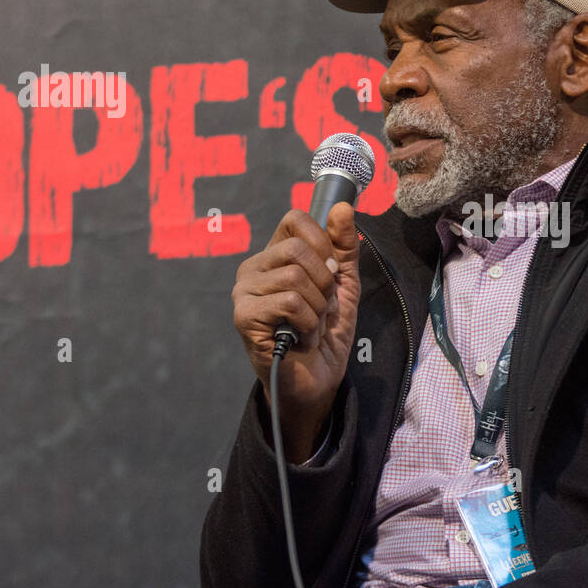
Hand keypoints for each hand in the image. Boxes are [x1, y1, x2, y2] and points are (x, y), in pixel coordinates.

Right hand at [231, 202, 360, 458]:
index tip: (331, 271)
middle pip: (297, 248)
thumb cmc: (325, 333)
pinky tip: (300, 339)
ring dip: (317, 308)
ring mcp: (244, 292)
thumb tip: (341, 206)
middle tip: (322, 308)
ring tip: (310, 326)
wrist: (316, 381)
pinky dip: (307, 323)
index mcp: (274, 256)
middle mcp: (253, 268)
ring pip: (295, 277)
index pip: (294, 219)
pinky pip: (289, 302)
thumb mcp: (343, 285)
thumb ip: (343, 246)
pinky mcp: (244, 317)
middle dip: (324, 282)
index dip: (322, 241)